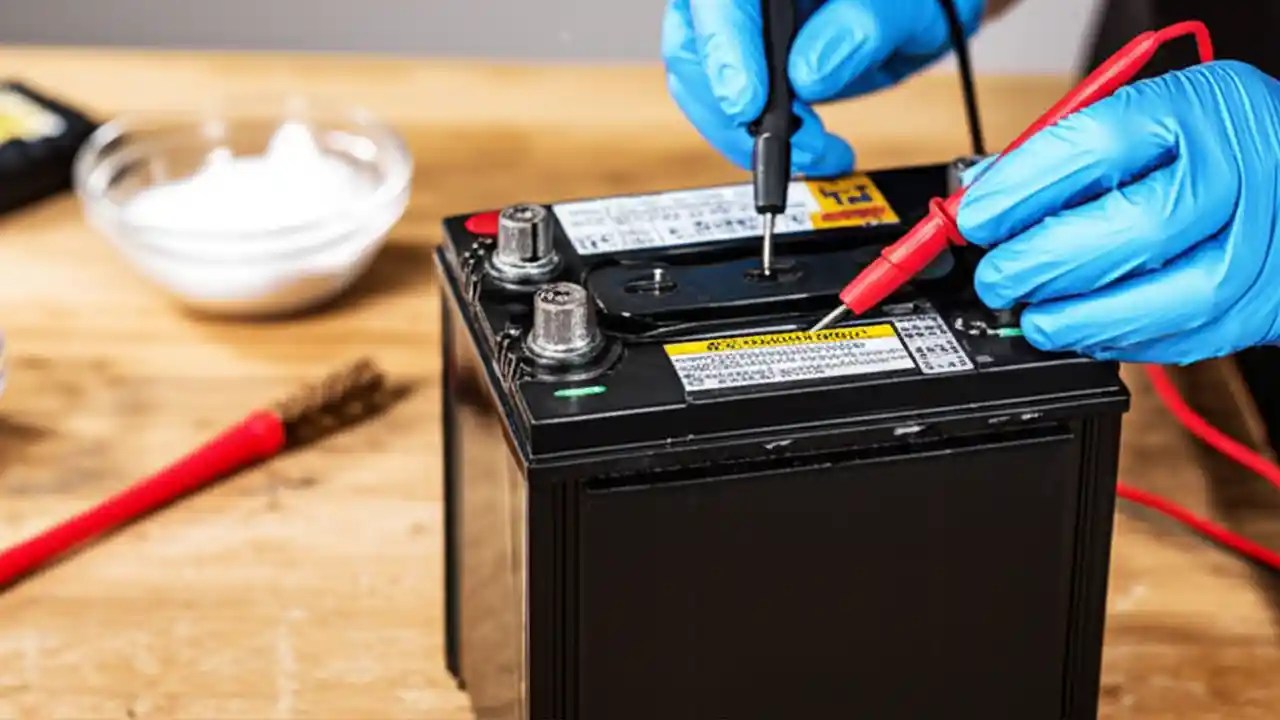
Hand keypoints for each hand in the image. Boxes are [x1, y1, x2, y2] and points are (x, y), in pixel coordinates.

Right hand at [661, 0, 985, 175]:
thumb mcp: (907, 4)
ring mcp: (738, 28)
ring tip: (815, 151)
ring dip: (746, 134)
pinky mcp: (745, 64)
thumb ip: (863, 25)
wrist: (924, 11)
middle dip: (732, 108)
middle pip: (693, 43)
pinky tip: (809, 149)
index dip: (723, 50)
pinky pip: (725, 105)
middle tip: (794, 142)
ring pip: (699, 82)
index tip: (747, 104)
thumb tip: (808, 74)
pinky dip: (761, 141)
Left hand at [957, 61, 1279, 364]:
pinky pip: (1189, 336)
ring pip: (1168, 297)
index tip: (977, 218)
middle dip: (1043, 263)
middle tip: (997, 278)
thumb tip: (985, 198)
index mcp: (1200, 109)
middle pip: (1133, 228)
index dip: (1023, 188)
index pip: (1098, 146)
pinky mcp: (1267, 301)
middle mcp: (1242, 171)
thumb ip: (1071, 155)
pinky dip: (1124, 341)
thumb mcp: (1150, 119)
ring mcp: (1264, 241)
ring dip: (1081, 318)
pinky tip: (1086, 331)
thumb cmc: (1211, 143)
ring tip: (1034, 318)